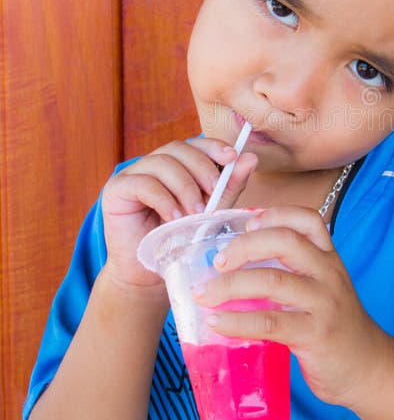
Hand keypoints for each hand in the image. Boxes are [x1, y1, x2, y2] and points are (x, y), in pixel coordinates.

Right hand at [101, 139, 257, 290]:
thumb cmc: (180, 242)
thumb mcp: (211, 212)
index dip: (213, 146)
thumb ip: (228, 187)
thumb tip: (250, 158)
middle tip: (214, 193)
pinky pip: (142, 183)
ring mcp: (132, 174)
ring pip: (162, 163)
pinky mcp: (116, 190)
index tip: (232, 157)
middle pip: (179, 149)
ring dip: (184, 187)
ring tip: (194, 213)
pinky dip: (163, 199)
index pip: (195, 144)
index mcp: (176, 165)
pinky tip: (174, 217)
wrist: (149, 275)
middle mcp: (153, 164)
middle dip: (202, 168)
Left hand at [193, 206, 386, 406]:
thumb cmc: (335, 326)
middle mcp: (328, 273)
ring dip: (230, 285)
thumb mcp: (322, 288)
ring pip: (272, 280)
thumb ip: (291, 273)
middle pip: (285, 242)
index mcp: (329, 258)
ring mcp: (324, 303)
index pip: (308, 220)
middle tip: (217, 262)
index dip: (275, 214)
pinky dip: (237, 321)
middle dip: (244, 246)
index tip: (247, 223)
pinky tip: (217, 323)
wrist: (367, 368)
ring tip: (204, 294)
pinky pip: (270, 322)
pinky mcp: (315, 334)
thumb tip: (234, 266)